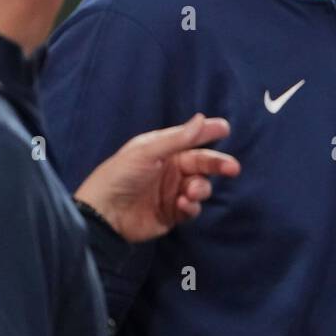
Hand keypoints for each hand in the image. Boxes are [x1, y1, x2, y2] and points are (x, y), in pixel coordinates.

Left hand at [74, 113, 240, 242]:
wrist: (102, 216)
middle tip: (232, 168)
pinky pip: (192, 208)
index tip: (225, 128)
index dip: (207, 132)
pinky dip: (192, 206)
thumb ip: (177, 139)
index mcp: (162, 150)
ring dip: (201, 188)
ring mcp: (172, 191)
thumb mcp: (146, 152)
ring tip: (190, 192)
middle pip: (203, 163)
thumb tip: (202, 119)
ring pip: (201, 186)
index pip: (191, 138)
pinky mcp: (172, 213)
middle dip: (218, 164)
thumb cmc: (118, 177)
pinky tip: (183, 204)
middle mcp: (170, 169)